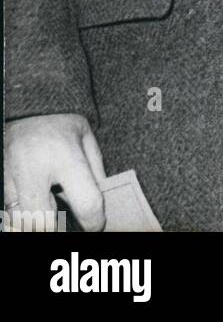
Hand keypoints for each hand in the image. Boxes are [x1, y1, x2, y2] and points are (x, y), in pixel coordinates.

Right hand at [4, 113, 106, 230]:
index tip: (95, 224)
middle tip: (67, 222)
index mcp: (65, 153)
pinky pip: (7, 212)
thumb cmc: (60, 125)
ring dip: (36, 221)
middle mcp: (33, 166)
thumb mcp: (86, 139)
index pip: (86, 203)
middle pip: (44, 222)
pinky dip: (20, 214)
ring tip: (48, 207)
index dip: (95, 221)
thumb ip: (96, 173)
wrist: (27, 107)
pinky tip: (32, 202)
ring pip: (21, 220)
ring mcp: (9, 175)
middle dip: (58, 227)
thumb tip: (100, 209)